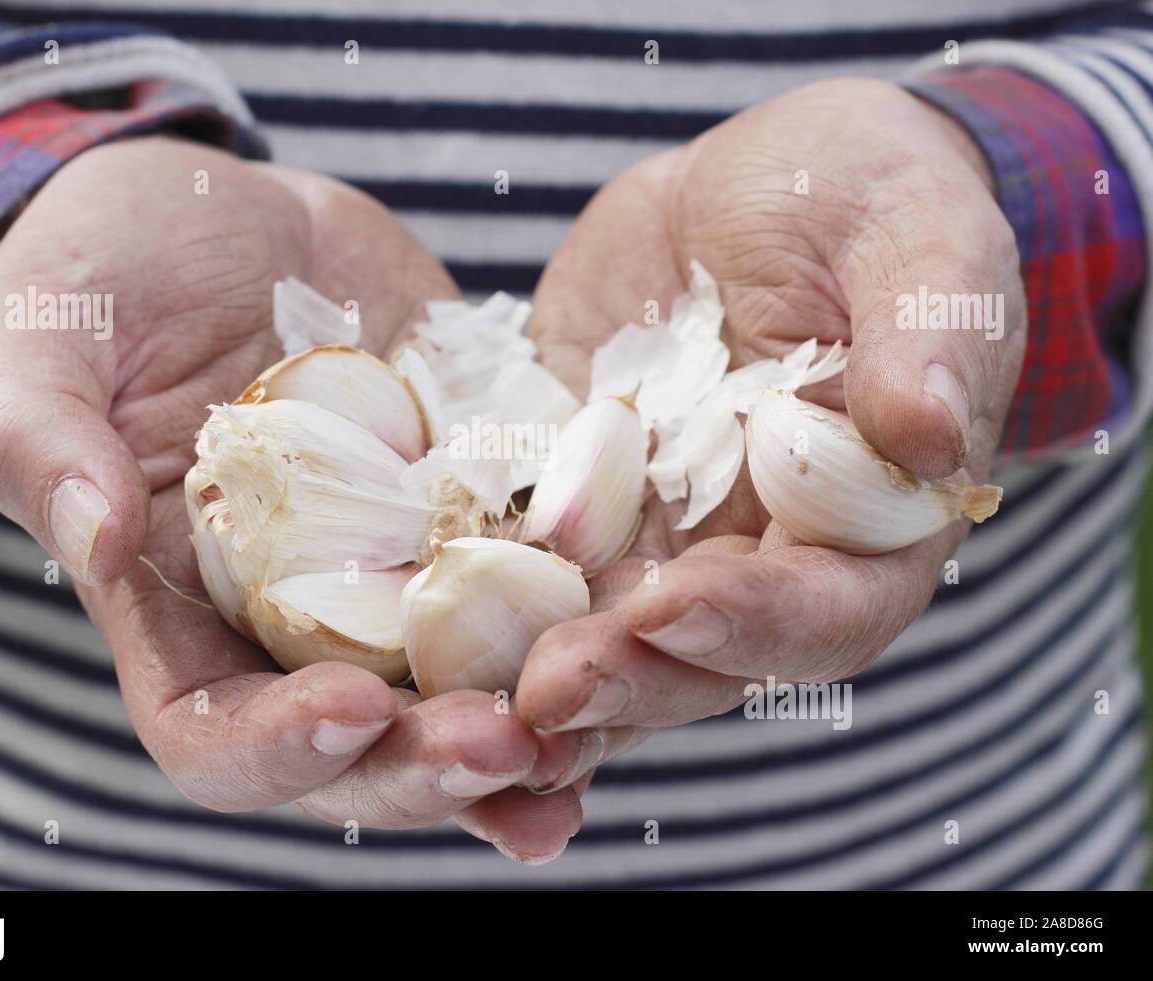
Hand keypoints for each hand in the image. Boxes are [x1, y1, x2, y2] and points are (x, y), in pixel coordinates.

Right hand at [0, 136, 581, 861]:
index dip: (278, 747)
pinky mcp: (476, 503)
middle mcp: (296, 616)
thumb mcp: (38, 342)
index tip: (349, 711)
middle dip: (431, 762)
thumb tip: (95, 543)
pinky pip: (542, 579)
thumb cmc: (100, 276)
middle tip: (507, 744)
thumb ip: (46, 444)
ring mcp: (398, 567)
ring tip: (590, 734)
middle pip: (365, 743)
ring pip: (468, 688)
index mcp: (178, 611)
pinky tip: (646, 619)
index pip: (215, 731)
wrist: (225, 215)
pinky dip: (589, 614)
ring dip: (534, 728)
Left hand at [514, 78, 1026, 783]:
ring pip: (600, 637)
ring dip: (534, 673)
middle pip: (700, 656)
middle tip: (544, 688)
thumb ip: (930, 333)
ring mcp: (658, 538)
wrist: (758, 191)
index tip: (671, 604)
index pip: (828, 610)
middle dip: (626, 676)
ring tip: (459, 696)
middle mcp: (759, 558)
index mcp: (865, 526)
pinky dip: (468, 598)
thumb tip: (931, 435)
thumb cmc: (868, 203)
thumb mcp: (914, 237)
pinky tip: (406, 619)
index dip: (755, 623)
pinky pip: (519, 564)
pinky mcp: (572, 502)